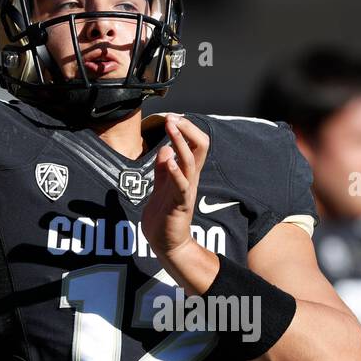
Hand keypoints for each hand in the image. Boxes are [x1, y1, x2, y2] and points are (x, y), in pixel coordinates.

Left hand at [141, 115, 209, 261]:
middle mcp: (190, 179)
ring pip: (190, 160)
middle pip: (199, 146)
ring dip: (180, 142)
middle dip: (187, 129)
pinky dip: (176, 171)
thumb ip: (163, 169)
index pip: (195, 144)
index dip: (185, 128)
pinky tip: (169, 159)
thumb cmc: (164, 216)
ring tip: (171, 127)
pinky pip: (181, 185)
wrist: (165, 244)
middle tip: (173, 116)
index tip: (172, 117)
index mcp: (186, 174)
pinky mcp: (180, 204)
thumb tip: (165, 149)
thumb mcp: (161, 186)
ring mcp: (186, 190)